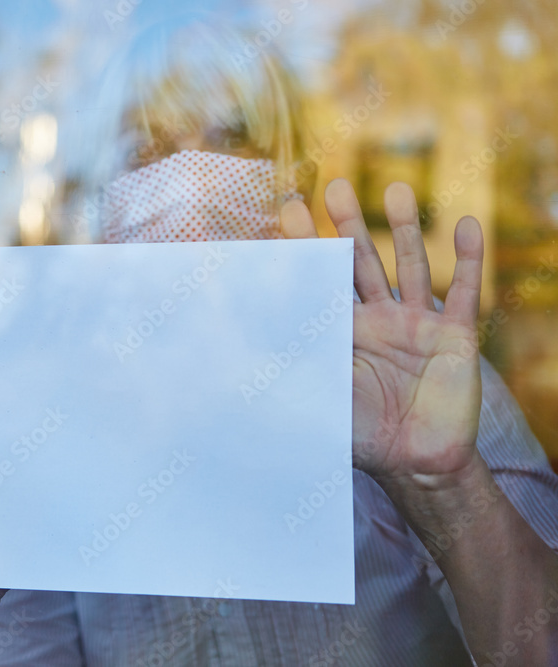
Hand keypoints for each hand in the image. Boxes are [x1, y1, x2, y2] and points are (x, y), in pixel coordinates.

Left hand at [280, 180, 483, 487]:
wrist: (414, 462)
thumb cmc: (361, 434)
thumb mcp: (320, 398)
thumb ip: (291, 371)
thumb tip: (230, 358)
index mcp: (342, 331)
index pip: (320, 279)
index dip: (306, 245)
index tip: (289, 209)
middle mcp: (377, 318)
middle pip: (361, 261)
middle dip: (348, 225)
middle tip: (335, 187)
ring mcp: (417, 323)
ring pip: (411, 265)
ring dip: (405, 229)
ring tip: (395, 190)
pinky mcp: (454, 334)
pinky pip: (464, 291)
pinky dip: (467, 259)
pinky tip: (465, 225)